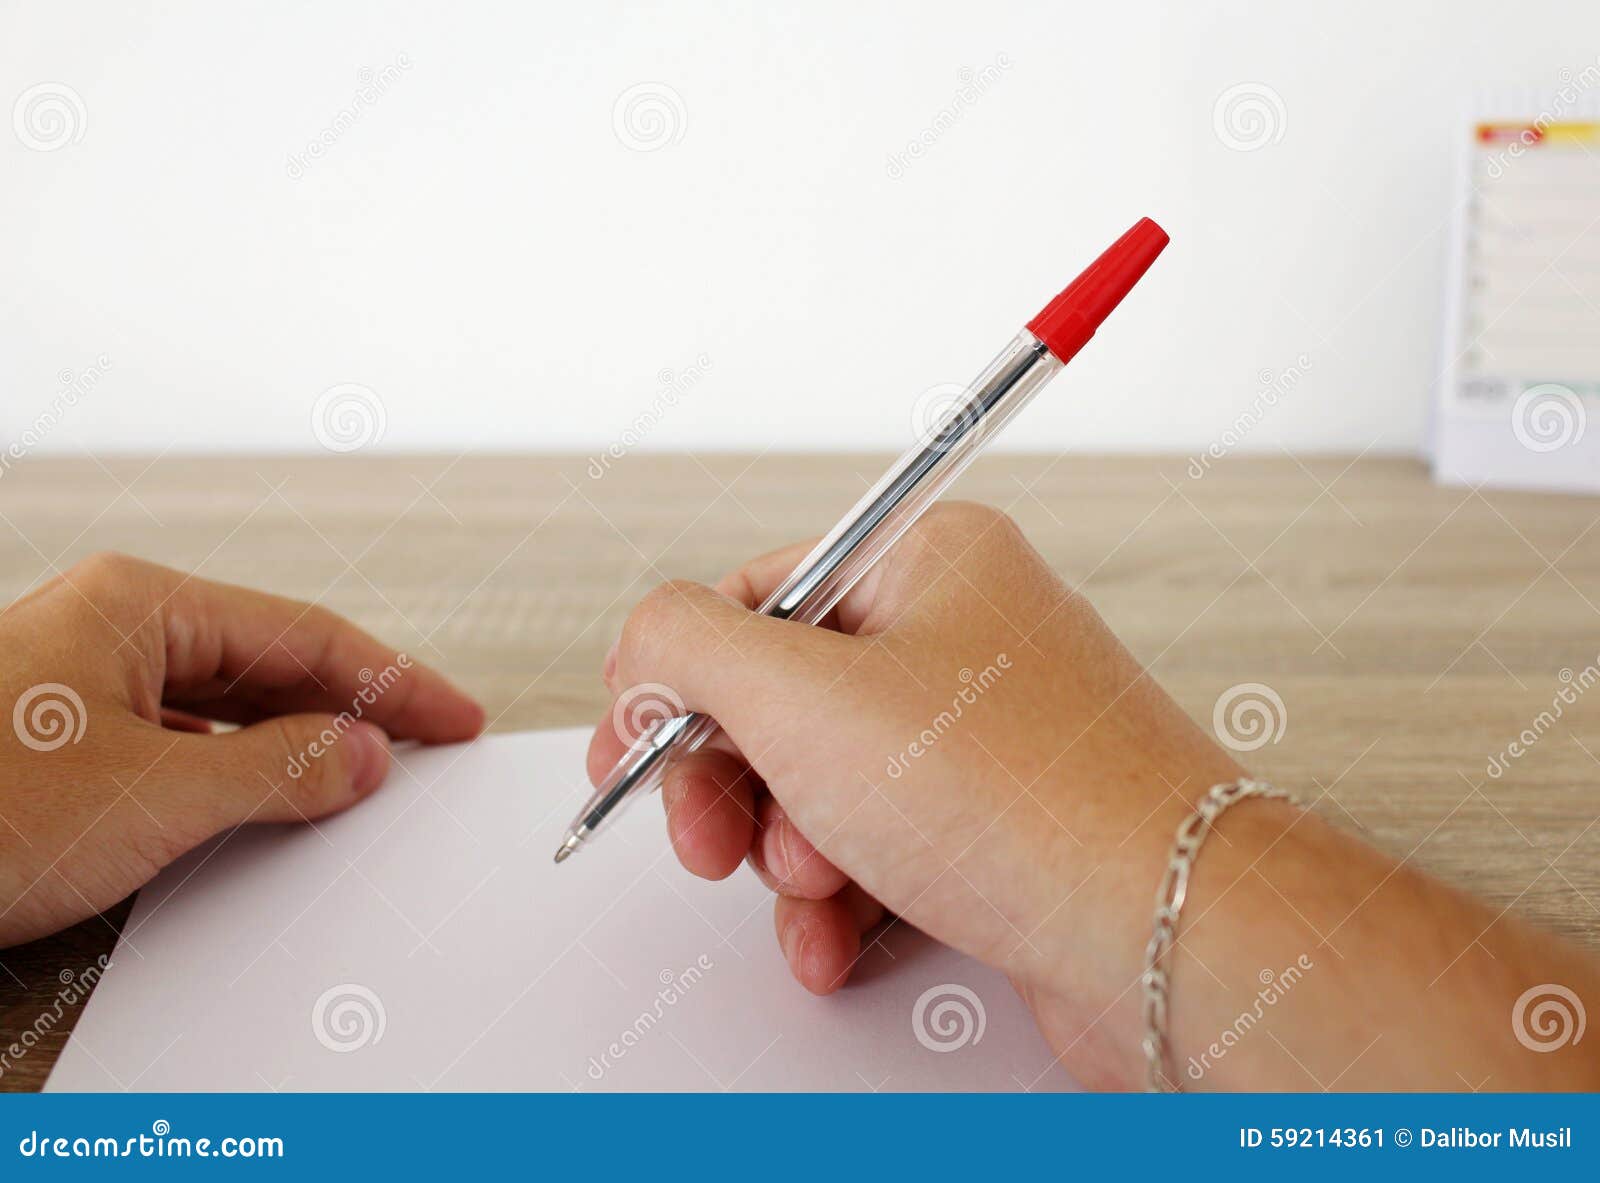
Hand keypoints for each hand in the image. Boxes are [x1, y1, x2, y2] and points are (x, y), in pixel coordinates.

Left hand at [0, 552, 483, 948]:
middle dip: (348, 711)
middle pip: (268, 661)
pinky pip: (180, 742)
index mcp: (140, 605)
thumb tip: (360, 755)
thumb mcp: (150, 795)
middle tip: (419, 754)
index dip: (394, 680)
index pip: (306, 634)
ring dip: (291, 747)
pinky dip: (235, 772)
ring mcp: (84, 680)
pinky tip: (262, 806)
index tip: (454, 717)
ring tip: (356, 787)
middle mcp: (113, 627)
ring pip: (224, 705)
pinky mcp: (61, 736)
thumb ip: (277, 769)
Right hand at [591, 502, 1599, 1090]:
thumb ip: (685, 646)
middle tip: (711, 842)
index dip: (679, 673)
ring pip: (825, 787)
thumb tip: (646, 646)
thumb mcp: (803, 699)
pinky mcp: (1003, 827)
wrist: (1173, 937)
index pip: (757, 592)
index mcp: (930, 560)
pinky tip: (838, 943)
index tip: (628, 746)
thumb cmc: (1022, 802)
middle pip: (783, 699)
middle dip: (734, 784)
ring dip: (788, 855)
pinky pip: (884, 848)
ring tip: (815, 891)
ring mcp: (987, 738)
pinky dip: (843, 900)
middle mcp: (965, 636)